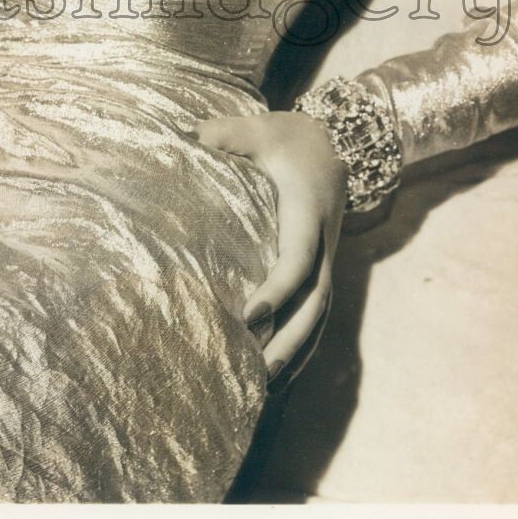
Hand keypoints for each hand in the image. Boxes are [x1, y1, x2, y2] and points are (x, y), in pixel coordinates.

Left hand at [193, 109, 345, 385]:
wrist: (330, 144)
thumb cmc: (284, 138)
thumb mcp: (258, 128)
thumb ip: (224, 133)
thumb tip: (186, 137)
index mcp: (307, 211)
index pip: (297, 258)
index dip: (278, 289)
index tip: (248, 316)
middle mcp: (323, 241)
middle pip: (314, 302)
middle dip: (288, 341)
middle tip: (255, 375)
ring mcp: (326, 259)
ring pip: (319, 316)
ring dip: (295, 354)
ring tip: (262, 391)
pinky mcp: (321, 270)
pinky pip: (316, 316)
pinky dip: (302, 349)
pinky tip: (278, 378)